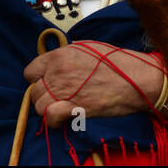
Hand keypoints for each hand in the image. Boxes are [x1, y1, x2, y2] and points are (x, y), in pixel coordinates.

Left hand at [24, 44, 164, 126]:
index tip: (46, 83)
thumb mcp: (90, 47)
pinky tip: (62, 118)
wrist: (136, 78)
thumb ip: (69, 53)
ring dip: (48, 109)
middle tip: (57, 98)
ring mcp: (65, 89)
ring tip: (60, 108)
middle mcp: (59, 71)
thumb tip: (60, 59)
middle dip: (43, 96)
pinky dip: (53, 120)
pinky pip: (50, 116)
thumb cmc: (118, 62)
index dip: (38, 79)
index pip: (31, 71)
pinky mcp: (74, 107)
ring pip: (39, 105)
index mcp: (61, 55)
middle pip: (34, 90)